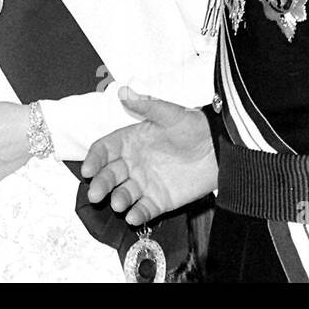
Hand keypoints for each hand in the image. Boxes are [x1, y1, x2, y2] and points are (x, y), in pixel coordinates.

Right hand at [81, 88, 217, 224]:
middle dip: (101, 183)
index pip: (104, 150)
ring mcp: (145, 182)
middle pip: (109, 174)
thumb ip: (146, 105)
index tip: (88, 169)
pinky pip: (144, 209)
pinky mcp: (160, 199)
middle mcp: (133, 163)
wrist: (220, 148)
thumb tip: (124, 92)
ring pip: (124, 193)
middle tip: (96, 193)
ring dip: (118, 199)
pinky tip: (133, 216)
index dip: (94, 159)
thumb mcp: (169, 113)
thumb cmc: (194, 126)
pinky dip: (137, 214)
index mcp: (129, 141)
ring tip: (118, 204)